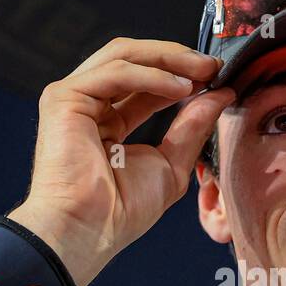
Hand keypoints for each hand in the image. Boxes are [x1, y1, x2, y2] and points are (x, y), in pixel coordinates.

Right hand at [8, 39, 236, 285]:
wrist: (90, 230)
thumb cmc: (121, 210)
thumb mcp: (171, 163)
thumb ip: (193, 126)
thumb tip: (221, 95)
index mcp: (109, 121)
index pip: (146, 83)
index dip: (181, 74)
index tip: (216, 76)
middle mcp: (90, 105)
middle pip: (134, 60)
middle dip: (177, 58)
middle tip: (212, 66)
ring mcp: (74, 98)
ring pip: (123, 56)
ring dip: (168, 59)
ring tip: (202, 72)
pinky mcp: (64, 98)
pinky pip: (114, 72)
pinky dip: (151, 75)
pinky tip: (180, 88)